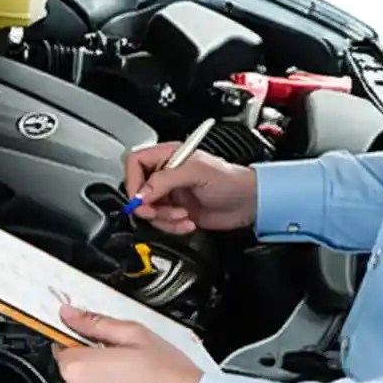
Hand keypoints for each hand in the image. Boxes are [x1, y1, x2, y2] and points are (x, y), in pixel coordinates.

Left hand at [53, 305, 201, 382]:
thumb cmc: (168, 376)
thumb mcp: (134, 334)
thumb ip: (95, 323)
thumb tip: (70, 314)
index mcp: (80, 368)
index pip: (62, 348)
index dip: (82, 344)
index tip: (99, 346)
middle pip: (73, 375)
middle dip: (93, 368)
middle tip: (123, 365)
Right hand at [123, 143, 257, 233]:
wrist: (248, 203)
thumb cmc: (230, 179)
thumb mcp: (195, 173)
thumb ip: (165, 180)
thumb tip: (141, 194)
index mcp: (168, 156)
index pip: (135, 163)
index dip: (134, 181)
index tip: (141, 198)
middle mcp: (166, 174)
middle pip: (138, 190)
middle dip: (148, 205)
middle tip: (159, 211)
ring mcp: (171, 194)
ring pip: (148, 210)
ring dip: (164, 218)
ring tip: (182, 215)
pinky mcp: (176, 212)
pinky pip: (161, 223)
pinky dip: (172, 227)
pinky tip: (188, 222)